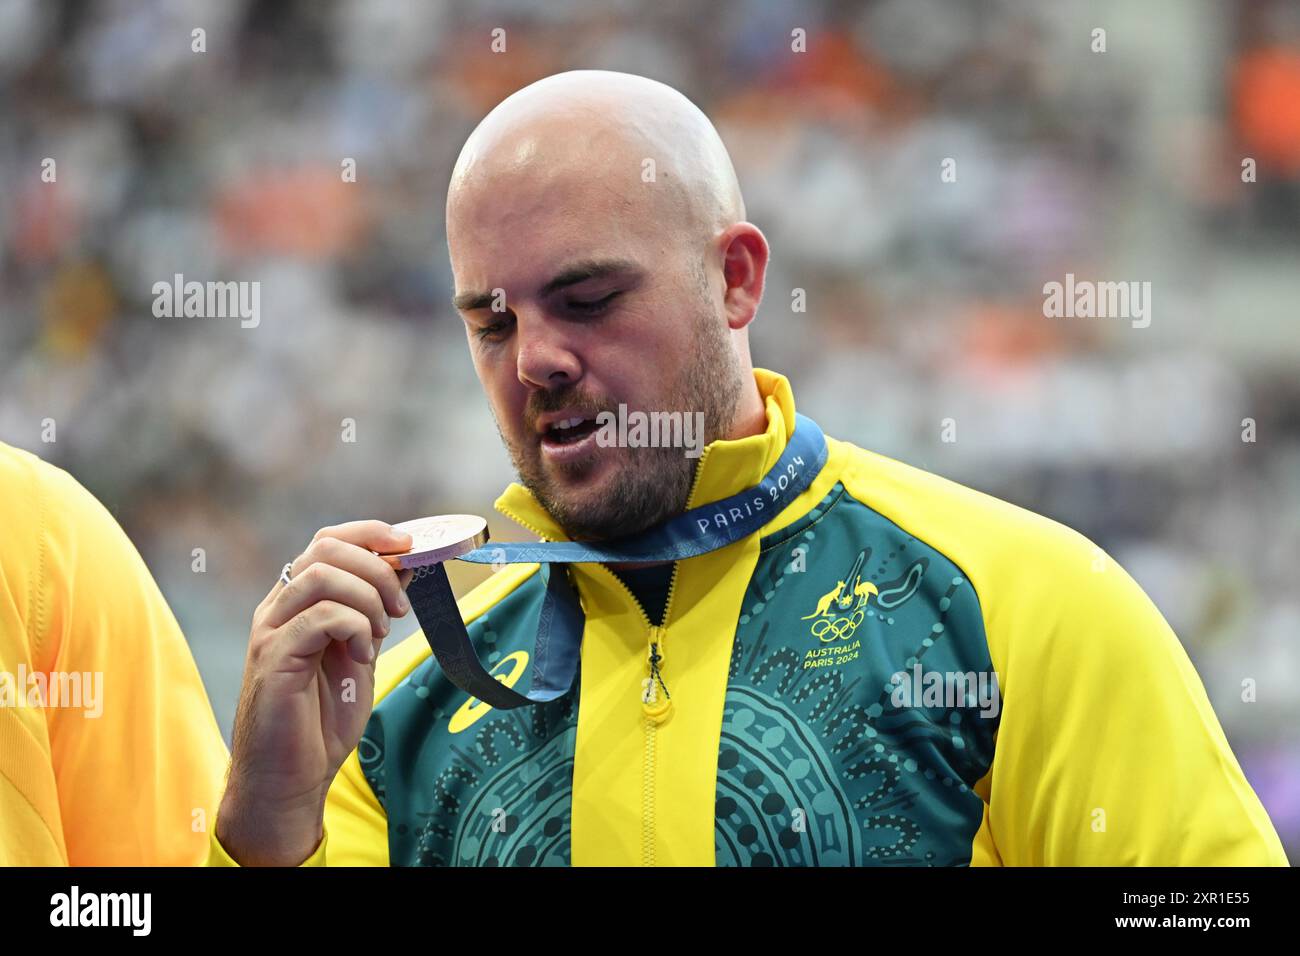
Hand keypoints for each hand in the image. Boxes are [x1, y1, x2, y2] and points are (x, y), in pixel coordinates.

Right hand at [216, 520, 413, 865]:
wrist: (290, 777)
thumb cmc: (321, 719)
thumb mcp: (360, 653)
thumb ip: (374, 611)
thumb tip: (405, 566)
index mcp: (298, 602)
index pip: (327, 541)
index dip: (370, 534)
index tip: (408, 546)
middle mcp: (279, 608)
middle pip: (325, 548)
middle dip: (376, 567)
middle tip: (399, 608)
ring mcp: (271, 630)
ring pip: (322, 575)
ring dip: (368, 599)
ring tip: (379, 635)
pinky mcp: (272, 657)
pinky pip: (319, 616)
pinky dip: (353, 627)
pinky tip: (361, 657)